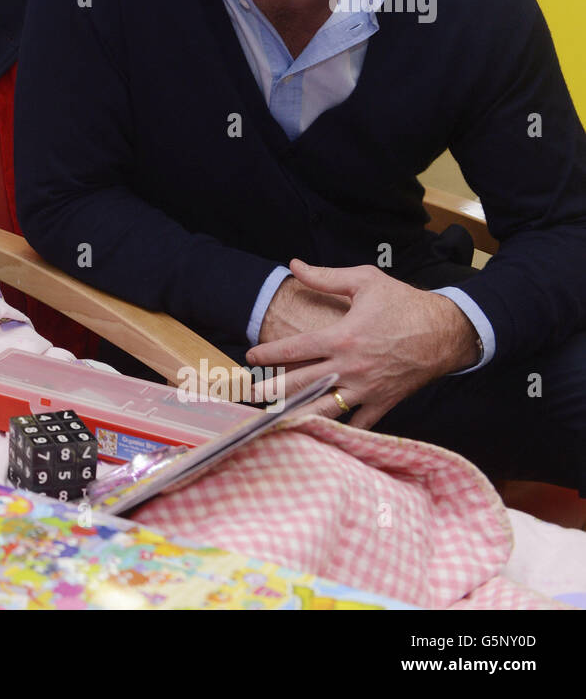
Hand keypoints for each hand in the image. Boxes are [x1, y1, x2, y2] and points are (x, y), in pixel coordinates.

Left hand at [247, 259, 479, 429]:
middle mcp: (351, 367)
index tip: (250, 356)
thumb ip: (326, 277)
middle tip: (250, 394)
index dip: (268, 354)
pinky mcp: (384, 402)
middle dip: (273, 389)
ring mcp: (367, 388)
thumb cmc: (405, 303)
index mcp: (342, 337)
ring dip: (298, 413)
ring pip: (325, 407)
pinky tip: (320, 433)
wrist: (447, 331)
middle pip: (302, 382)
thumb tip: (295, 265)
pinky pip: (358, 423)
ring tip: (275, 419)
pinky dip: (340, 428)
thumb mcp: (365, 281)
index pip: (294, 349)